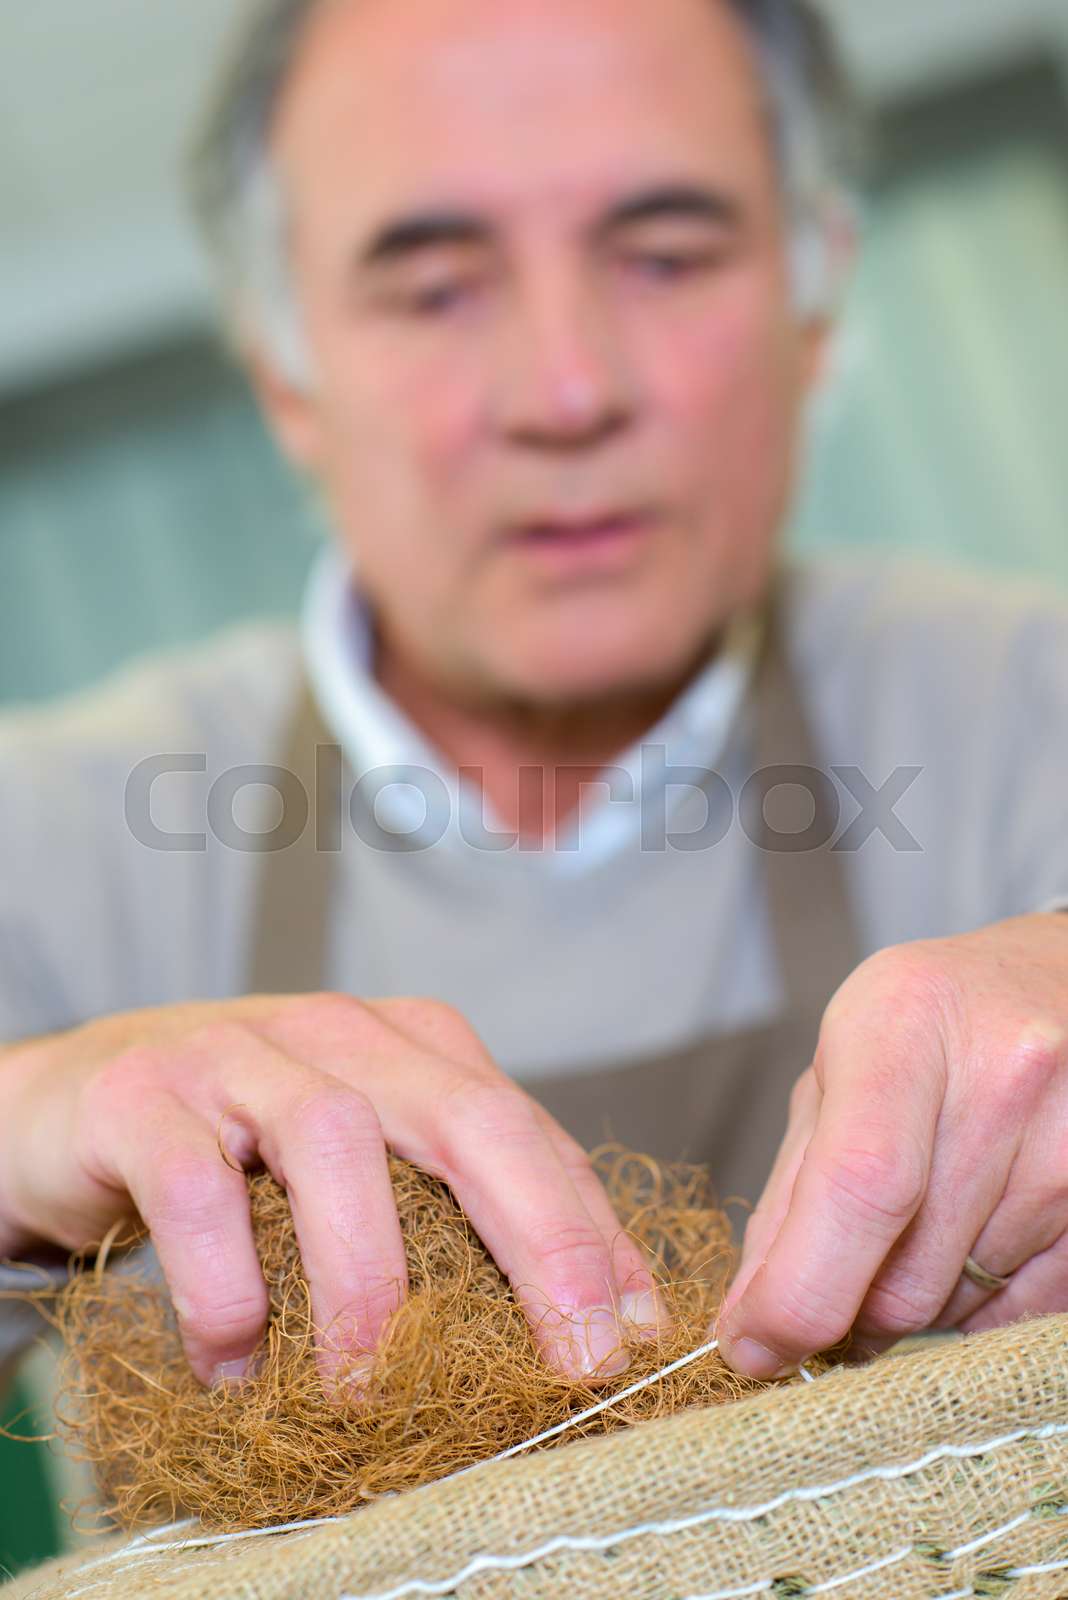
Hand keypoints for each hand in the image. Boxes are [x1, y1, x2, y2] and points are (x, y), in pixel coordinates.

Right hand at [0, 995, 662, 1388]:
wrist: (76, 1103)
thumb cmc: (244, 1149)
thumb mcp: (365, 1173)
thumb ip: (455, 1221)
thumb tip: (589, 1324)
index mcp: (412, 1046)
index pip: (529, 1133)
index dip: (595, 1235)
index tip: (640, 1338)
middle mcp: (339, 1034)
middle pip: (466, 1117)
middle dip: (542, 1240)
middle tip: (575, 1360)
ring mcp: (238, 1054)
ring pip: (336, 1139)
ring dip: (368, 1281)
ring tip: (369, 1390)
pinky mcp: (142, 1099)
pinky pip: (199, 1186)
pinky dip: (226, 1284)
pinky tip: (235, 1355)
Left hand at [717, 914, 1067, 1377]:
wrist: (1055, 984)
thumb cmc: (931, 1027)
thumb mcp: (839, 1069)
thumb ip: (790, 1194)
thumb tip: (751, 1327)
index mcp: (907, 1026)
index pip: (860, 1185)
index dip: (801, 1292)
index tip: (756, 1346)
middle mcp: (1006, 1076)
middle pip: (910, 1275)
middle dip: (851, 1310)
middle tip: (838, 1277)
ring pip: (965, 1307)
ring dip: (920, 1301)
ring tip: (920, 1222)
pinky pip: (1027, 1315)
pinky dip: (982, 1306)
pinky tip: (974, 1239)